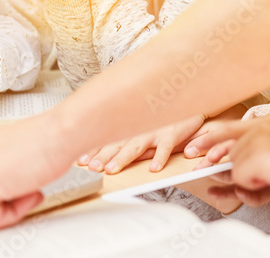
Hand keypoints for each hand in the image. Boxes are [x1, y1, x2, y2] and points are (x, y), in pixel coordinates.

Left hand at [78, 113, 205, 173]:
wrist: (189, 100)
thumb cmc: (166, 115)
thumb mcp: (144, 121)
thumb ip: (130, 135)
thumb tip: (109, 149)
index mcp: (131, 128)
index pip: (108, 140)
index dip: (94, 151)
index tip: (80, 160)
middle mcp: (139, 129)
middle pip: (117, 145)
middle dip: (102, 157)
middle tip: (91, 168)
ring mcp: (154, 131)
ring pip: (136, 146)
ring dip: (123, 158)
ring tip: (112, 170)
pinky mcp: (172, 133)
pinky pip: (166, 146)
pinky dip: (160, 156)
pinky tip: (154, 168)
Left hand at [195, 115, 269, 208]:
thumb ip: (251, 166)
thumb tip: (223, 175)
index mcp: (268, 122)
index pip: (230, 128)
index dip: (209, 139)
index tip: (195, 148)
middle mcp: (261, 125)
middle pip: (227, 149)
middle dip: (214, 164)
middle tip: (198, 169)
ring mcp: (257, 138)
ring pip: (233, 168)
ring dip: (248, 184)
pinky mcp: (256, 155)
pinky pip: (239, 180)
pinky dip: (253, 191)